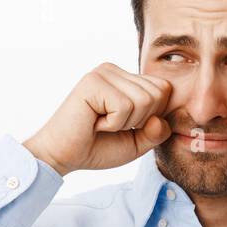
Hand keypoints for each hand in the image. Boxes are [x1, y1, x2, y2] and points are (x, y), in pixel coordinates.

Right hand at [23, 63, 172, 175]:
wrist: (61, 156)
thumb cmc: (96, 148)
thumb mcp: (136, 143)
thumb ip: (157, 132)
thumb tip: (161, 119)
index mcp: (126, 79)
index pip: (165, 89)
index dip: (153, 117)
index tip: (124, 126)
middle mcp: (115, 71)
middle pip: (158, 94)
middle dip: (140, 121)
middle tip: (111, 125)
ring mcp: (104, 73)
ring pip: (144, 100)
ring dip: (125, 123)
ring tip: (101, 123)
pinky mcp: (93, 82)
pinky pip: (125, 106)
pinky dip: (112, 124)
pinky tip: (94, 122)